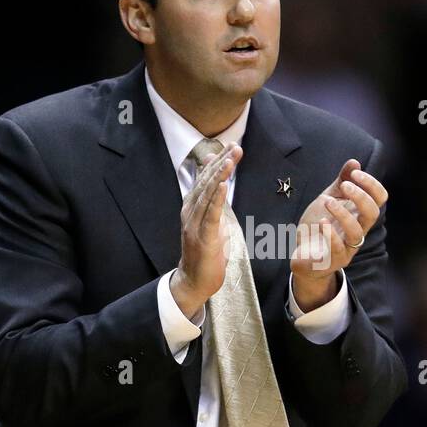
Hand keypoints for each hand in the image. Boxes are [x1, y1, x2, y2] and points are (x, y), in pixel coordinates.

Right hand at [172, 144, 242, 318]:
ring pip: (207, 194)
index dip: (218, 161)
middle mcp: (190, 211)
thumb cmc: (205, 252)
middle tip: (236, 146)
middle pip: (206, 182)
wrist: (194, 281)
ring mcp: (194, 224)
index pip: (206, 178)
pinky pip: (210, 214)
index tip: (231, 145)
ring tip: (230, 159)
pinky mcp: (202, 237)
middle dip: (221, 162)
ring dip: (220, 175)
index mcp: (192, 206)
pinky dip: (216, 198)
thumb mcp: (211, 222)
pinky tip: (222, 184)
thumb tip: (219, 182)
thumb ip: (214, 202)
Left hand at [291, 159, 387, 307]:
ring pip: (356, 232)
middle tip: (344, 186)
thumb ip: (341, 182)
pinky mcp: (333, 259)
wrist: (303, 254)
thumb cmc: (319, 226)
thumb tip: (354, 161)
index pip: (379, 199)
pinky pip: (338, 248)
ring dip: (343, 213)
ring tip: (327, 202)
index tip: (355, 173)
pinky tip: (321, 222)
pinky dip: (330, 233)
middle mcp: (358, 231)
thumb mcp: (329, 199)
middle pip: (372, 214)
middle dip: (361, 196)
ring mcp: (347, 247)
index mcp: (359, 214)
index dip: (372, 184)